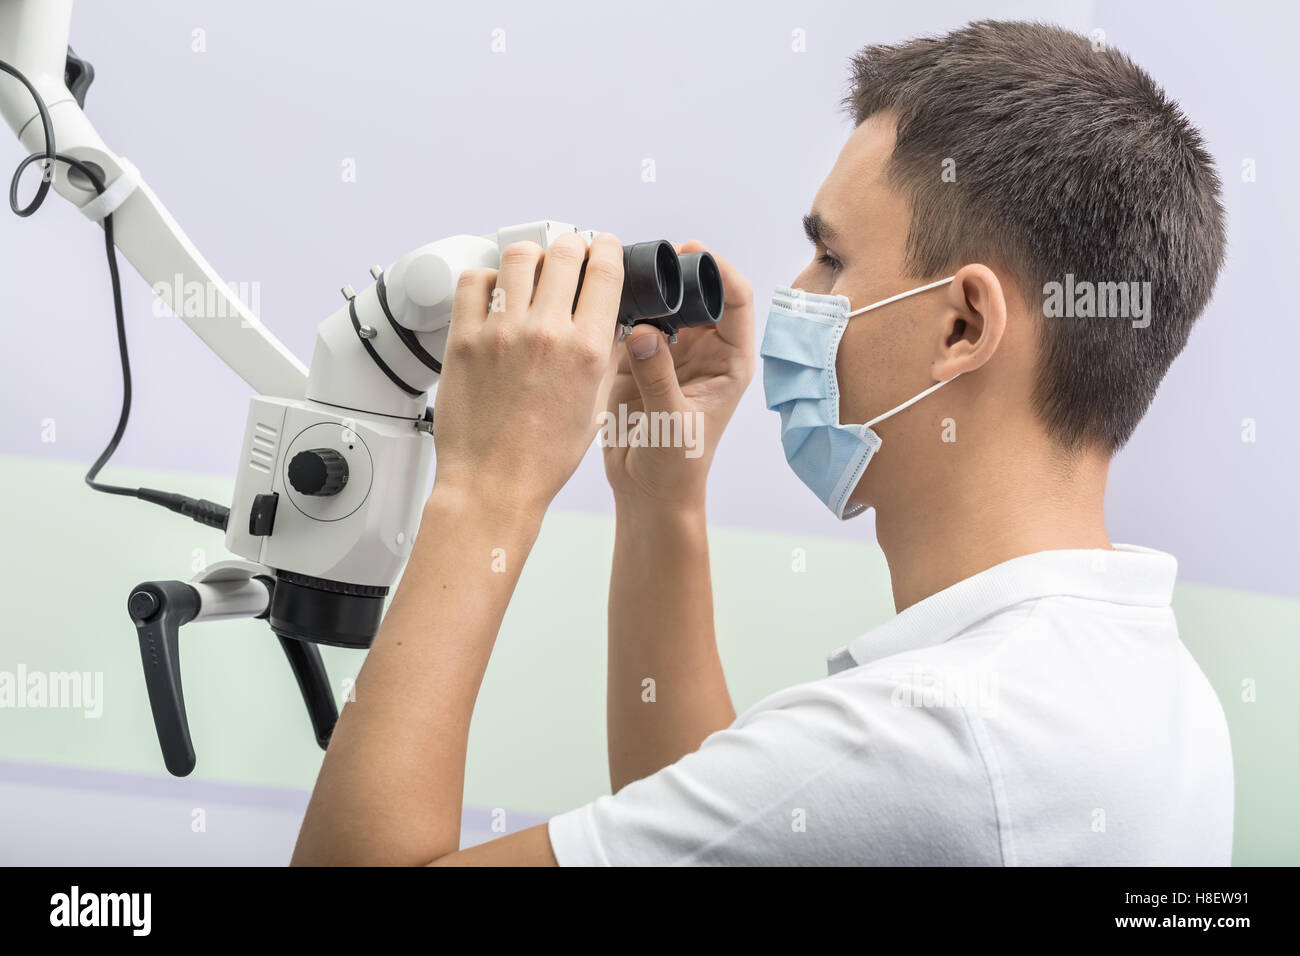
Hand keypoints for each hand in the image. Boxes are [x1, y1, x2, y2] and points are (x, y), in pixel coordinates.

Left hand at [430, 233, 623, 519]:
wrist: (494, 485)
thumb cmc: (542, 458)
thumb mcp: (593, 406)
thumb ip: (604, 358)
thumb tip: (609, 324)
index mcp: (588, 350)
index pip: (605, 270)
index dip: (607, 250)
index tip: (604, 247)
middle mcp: (547, 333)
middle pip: (564, 252)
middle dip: (572, 246)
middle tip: (569, 255)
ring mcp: (502, 333)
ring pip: (519, 257)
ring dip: (531, 257)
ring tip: (530, 272)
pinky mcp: (464, 339)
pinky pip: (474, 282)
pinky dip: (487, 279)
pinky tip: (494, 295)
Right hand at [601, 240, 753, 509]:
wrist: (646, 493)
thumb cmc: (676, 468)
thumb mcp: (672, 423)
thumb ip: (658, 377)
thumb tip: (643, 331)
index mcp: (729, 361)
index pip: (736, 300)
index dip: (719, 270)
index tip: (692, 254)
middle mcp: (703, 350)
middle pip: (697, 292)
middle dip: (676, 272)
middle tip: (648, 260)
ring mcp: (670, 352)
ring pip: (663, 303)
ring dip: (645, 288)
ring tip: (622, 274)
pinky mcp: (637, 359)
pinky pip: (631, 322)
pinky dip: (620, 308)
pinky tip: (603, 299)